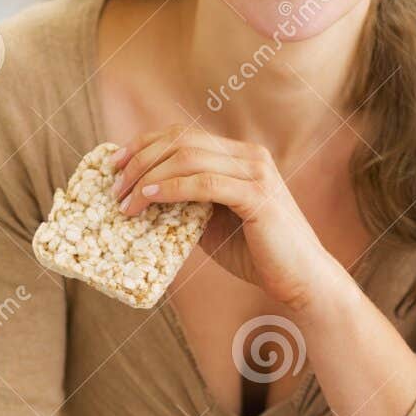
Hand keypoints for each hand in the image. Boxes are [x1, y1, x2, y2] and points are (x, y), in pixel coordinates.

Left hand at [110, 126, 342, 311]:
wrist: (301, 280)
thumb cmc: (258, 254)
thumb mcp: (213, 223)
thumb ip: (187, 204)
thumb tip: (142, 198)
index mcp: (241, 156)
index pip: (184, 135)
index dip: (144, 144)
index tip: (115, 165)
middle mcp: (250, 156)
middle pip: (182, 140)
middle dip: (140, 160)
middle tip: (114, 187)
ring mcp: (256, 173)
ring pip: (188, 158)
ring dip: (148, 177)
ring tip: (124, 201)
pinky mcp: (257, 196)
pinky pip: (204, 183)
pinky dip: (170, 188)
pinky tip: (148, 199)